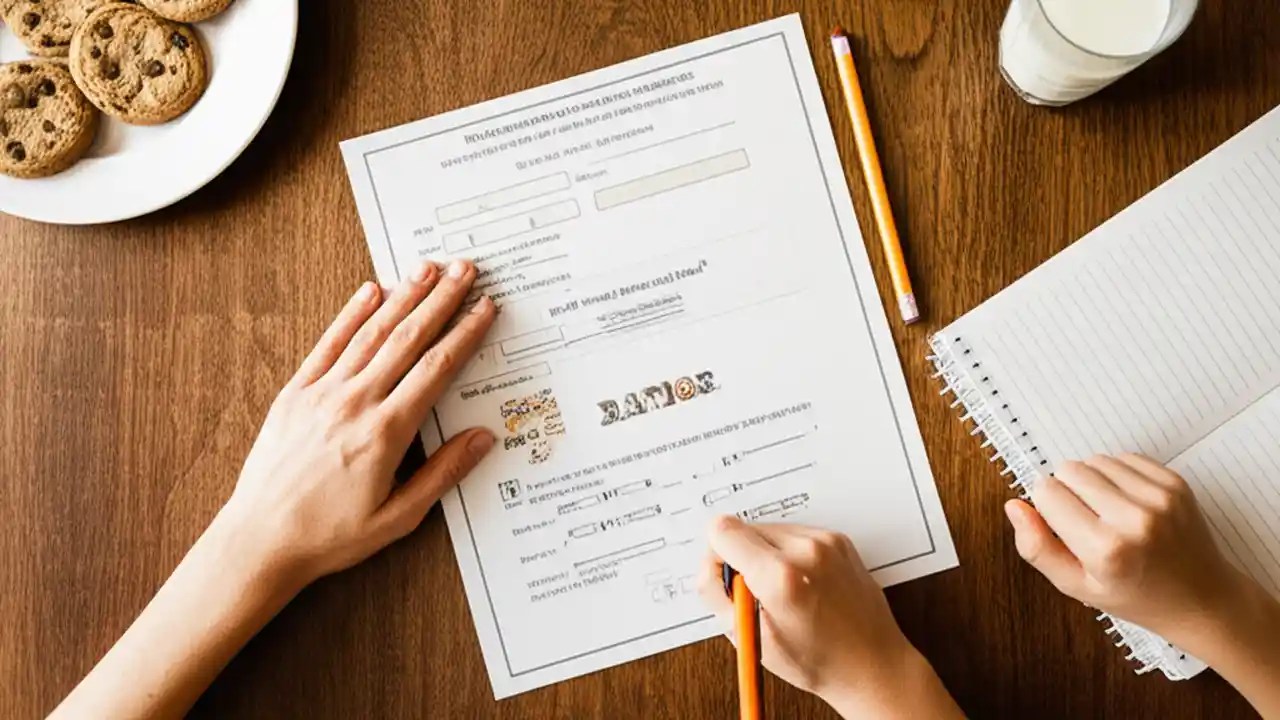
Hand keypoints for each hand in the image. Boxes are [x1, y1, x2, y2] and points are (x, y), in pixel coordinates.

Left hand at [222, 259, 496, 585]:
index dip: (465, 333)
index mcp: (386, 433)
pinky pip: (328, 344)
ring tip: (427, 269)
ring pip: (372, 333)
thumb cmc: (330, 535)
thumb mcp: (399, 516)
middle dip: (441, 300)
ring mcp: (322, 394)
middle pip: (408, 339)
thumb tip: (483, 438)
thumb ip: (444, 473)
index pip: (437, 368)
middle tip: (466, 271)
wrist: (260, 539)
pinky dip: (350, 314)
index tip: (484, 308)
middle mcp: (355, 403)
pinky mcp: (295, 394)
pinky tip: (369, 291)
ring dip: (403, 297)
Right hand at [697, 517, 958, 717]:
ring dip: (767, 554)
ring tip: (785, 591)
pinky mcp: (839, 539)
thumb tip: (706, 566)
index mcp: (779, 576)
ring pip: (770, 530)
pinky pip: (796, 533)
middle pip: (745, 528)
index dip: (717, 554)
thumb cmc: (816, 661)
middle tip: (758, 594)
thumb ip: (717, 596)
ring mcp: (825, 542)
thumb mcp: (751, 639)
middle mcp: (805, 550)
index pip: (723, 530)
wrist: (872, 664)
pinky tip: (803, 583)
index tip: (726, 575)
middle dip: (742, 557)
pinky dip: (791, 553)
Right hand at [1005, 453, 1251, 642]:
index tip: (1062, 527)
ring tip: (1106, 511)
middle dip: (1066, 490)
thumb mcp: (1077, 586)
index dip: (1045, 508)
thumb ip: (1037, 548)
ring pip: (1094, 460)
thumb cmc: (1137, 596)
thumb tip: (1014, 506)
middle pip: (1068, 470)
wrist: (1201, 599)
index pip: (1046, 493)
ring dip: (1091, 480)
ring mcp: (1159, 498)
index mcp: (1106, 549)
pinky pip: (1124, 457)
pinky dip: (1117, 474)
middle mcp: (1134, 519)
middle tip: (1085, 520)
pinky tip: (1126, 502)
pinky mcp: (1175, 483)